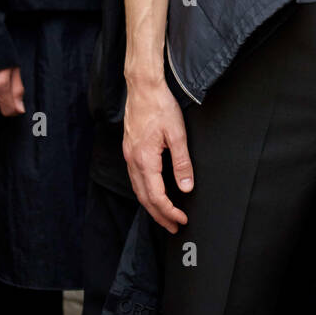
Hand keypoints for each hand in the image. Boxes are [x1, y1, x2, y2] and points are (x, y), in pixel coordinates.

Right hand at [123, 76, 193, 231]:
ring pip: (138, 189)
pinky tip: (153, 192)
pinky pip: (135, 178)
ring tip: (164, 216)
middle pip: (144, 198)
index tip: (181, 219)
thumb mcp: (177, 134)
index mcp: (144, 159)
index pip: (156, 196)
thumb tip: (186, 187)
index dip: (169, 211)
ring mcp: (129, 154)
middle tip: (173, 227)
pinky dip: (145, 191)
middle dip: (159, 215)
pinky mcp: (130, 149)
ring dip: (151, 205)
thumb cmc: (160, 106)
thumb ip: (182, 163)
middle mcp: (133, 160)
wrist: (143, 87)